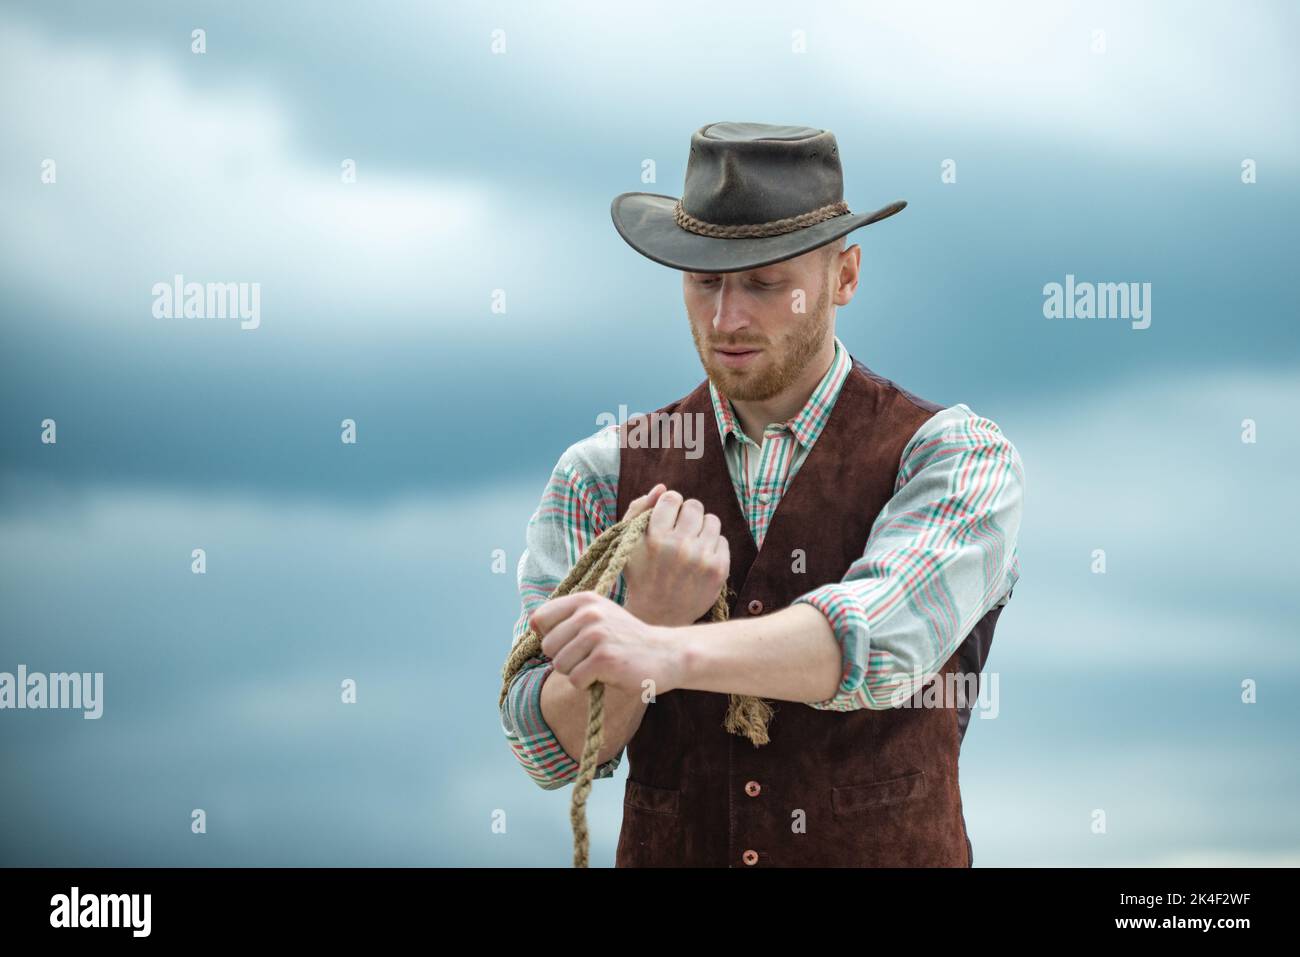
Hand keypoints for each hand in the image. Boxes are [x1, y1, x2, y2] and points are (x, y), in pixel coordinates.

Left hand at [531, 591, 684, 695]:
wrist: (666, 654)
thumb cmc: (627, 639)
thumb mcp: (599, 616)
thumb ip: (568, 617)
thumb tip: (532, 624)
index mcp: (585, 599)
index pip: (540, 618)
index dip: (549, 636)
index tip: (569, 642)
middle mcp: (589, 613)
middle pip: (547, 646)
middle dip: (565, 658)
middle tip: (591, 657)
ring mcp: (596, 635)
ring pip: (560, 665)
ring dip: (577, 672)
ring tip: (600, 664)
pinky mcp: (604, 659)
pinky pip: (576, 680)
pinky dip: (589, 684)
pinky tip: (608, 674)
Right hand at [621, 485, 729, 626]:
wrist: (659, 615)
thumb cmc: (641, 574)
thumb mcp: (629, 542)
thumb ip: (639, 509)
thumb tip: (663, 487)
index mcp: (655, 537)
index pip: (672, 498)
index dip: (669, 505)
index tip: (666, 518)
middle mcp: (679, 546)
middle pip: (694, 505)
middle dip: (686, 515)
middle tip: (679, 531)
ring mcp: (701, 558)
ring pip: (712, 520)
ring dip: (701, 528)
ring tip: (691, 543)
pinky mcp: (718, 570)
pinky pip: (722, 540)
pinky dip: (711, 546)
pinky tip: (699, 558)